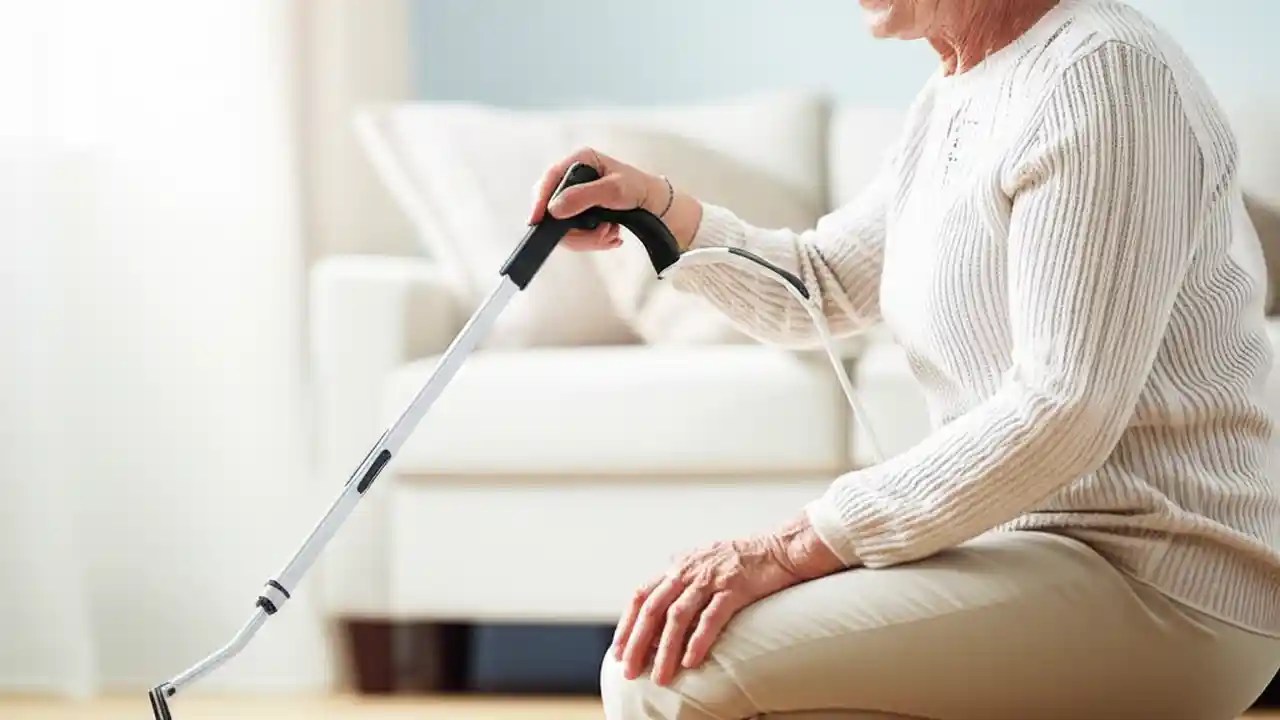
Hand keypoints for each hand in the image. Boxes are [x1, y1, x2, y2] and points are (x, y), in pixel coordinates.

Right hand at [528, 147, 703, 251]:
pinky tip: (609, 236)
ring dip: (588, 238)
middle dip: (576, 229)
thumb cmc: (638, 189)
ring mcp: (576, 199)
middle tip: (601, 233)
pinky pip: (576, 235)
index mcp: (580, 161)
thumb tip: (555, 208)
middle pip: (553, 209)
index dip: (540, 200)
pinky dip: (593, 241)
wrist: (656, 206)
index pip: (550, 178)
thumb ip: (584, 197)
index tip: (537, 220)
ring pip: (565, 227)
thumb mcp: (614, 190)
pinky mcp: (581, 215)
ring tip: (610, 234)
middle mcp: (575, 179)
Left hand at [612, 514, 843, 686]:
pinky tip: (691, 662)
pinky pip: (711, 617)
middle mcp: (688, 570)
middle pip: (652, 609)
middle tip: (630, 672)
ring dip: (665, 650)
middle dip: (637, 643)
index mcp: (678, 566)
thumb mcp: (705, 567)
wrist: (782, 547)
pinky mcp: (735, 587)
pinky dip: (698, 641)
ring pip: (678, 617)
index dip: (626, 625)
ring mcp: (711, 577)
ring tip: (660, 678)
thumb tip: (662, 619)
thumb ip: (683, 585)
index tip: (618, 652)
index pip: (641, 595)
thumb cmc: (745, 564)